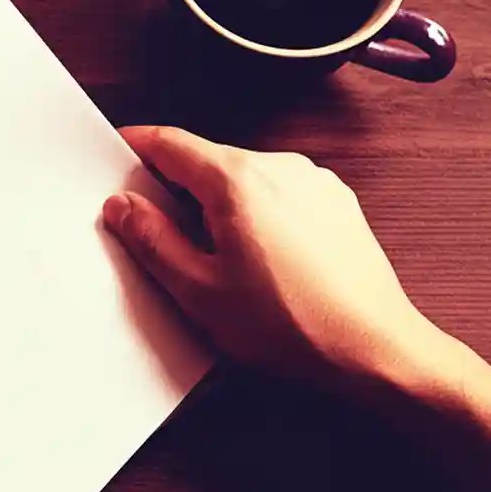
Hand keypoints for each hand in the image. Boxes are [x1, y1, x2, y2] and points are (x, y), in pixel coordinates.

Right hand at [103, 126, 453, 390]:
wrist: (374, 349)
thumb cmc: (293, 326)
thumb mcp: (199, 290)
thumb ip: (152, 240)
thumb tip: (123, 206)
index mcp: (236, 181)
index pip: (169, 142)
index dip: (134, 145)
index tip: (116, 153)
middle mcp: (279, 167)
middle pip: (207, 162)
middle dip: (177, 191)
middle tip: (162, 237)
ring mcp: (313, 182)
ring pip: (244, 181)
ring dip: (220, 208)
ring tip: (222, 265)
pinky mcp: (336, 203)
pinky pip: (279, 196)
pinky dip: (258, 217)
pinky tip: (261, 265)